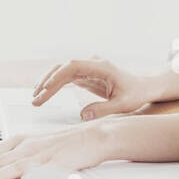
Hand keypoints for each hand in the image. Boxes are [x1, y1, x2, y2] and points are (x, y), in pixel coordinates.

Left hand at [0, 123, 108, 178]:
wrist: (93, 136)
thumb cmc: (65, 143)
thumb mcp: (37, 146)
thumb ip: (18, 158)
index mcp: (22, 141)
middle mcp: (29, 146)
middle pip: (0, 159)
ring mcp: (43, 154)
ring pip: (17, 164)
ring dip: (0, 172)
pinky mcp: (58, 163)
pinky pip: (42, 172)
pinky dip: (29, 177)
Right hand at [33, 58, 159, 119]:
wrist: (144, 86)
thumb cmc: (136, 93)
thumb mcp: (123, 104)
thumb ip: (104, 109)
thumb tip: (83, 115)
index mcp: (101, 66)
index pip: (73, 66)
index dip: (57, 76)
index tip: (46, 89)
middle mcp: (92, 63)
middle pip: (63, 67)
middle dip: (47, 82)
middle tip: (35, 99)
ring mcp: (87, 68)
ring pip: (61, 71)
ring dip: (47, 83)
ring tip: (35, 98)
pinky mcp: (85, 75)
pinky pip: (65, 77)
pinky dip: (54, 85)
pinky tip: (43, 94)